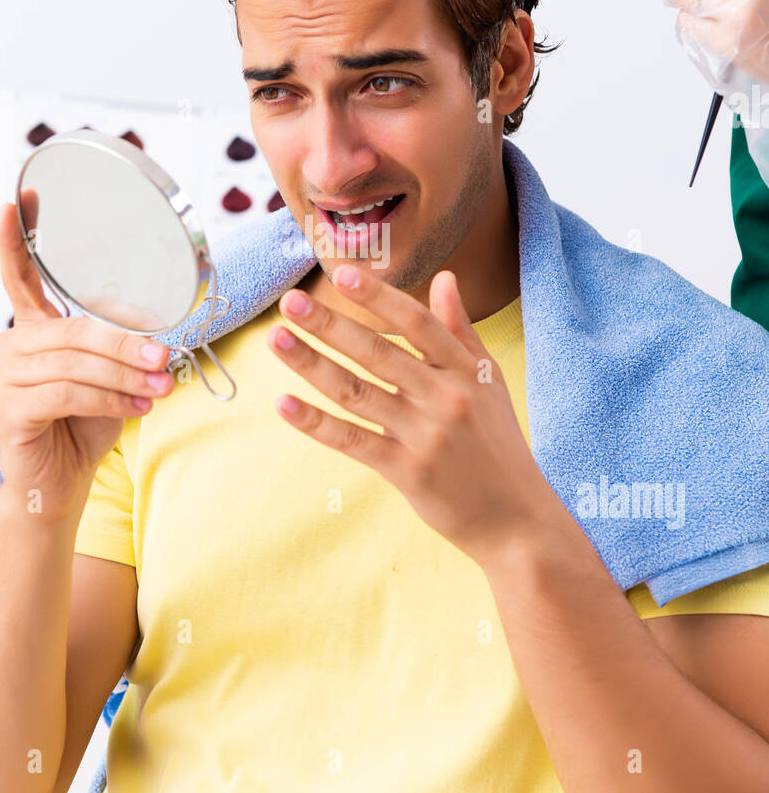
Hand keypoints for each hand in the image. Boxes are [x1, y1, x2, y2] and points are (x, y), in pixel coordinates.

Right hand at [0, 191, 174, 515]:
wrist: (60, 485)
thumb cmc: (85, 425)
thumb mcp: (110, 377)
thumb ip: (121, 347)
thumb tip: (160, 331)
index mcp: (33, 330)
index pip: (19, 276)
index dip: (17, 237)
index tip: (21, 198)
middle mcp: (11, 347)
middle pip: (73, 329)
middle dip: (125, 343)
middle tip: (165, 356)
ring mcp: (5, 378)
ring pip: (74, 363)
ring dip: (125, 374)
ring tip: (159, 386)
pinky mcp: (10, 410)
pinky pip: (68, 394)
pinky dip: (110, 399)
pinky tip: (137, 406)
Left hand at [266, 262, 551, 562]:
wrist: (516, 519)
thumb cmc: (497, 443)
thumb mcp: (487, 382)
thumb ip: (460, 330)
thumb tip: (445, 278)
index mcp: (464, 370)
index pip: (417, 323)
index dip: (378, 297)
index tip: (341, 273)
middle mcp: (445, 398)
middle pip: (377, 353)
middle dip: (330, 325)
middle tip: (290, 302)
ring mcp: (425, 436)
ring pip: (356, 393)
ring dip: (311, 364)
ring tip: (276, 339)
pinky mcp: (407, 472)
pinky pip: (353, 440)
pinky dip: (316, 423)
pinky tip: (284, 403)